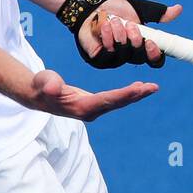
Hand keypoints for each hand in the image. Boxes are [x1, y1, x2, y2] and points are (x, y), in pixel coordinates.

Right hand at [27, 68, 157, 121]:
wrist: (38, 95)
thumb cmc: (41, 86)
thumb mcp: (43, 82)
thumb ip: (48, 84)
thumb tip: (51, 88)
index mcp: (81, 107)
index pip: (107, 100)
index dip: (124, 94)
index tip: (139, 88)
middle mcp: (90, 111)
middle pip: (117, 103)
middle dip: (136, 95)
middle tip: (153, 87)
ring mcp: (93, 109)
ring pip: (118, 102)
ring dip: (135, 95)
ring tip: (152, 87)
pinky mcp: (94, 105)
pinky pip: (115, 99)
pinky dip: (128, 94)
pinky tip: (138, 88)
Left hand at [79, 0, 182, 67]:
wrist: (91, 5)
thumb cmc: (115, 8)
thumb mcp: (139, 9)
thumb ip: (159, 13)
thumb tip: (179, 9)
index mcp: (142, 46)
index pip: (154, 59)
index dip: (155, 54)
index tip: (151, 41)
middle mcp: (129, 55)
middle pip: (139, 58)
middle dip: (135, 40)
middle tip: (130, 25)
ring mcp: (114, 59)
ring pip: (123, 55)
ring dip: (120, 35)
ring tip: (113, 20)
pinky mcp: (99, 59)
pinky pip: (107, 54)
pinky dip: (107, 38)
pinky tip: (104, 26)